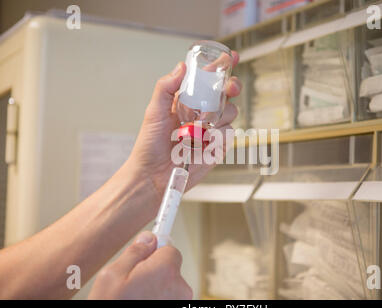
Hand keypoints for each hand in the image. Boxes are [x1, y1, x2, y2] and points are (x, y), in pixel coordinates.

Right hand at [88, 231, 191, 299]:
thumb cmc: (111, 307)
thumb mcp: (112, 275)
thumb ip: (135, 252)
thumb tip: (148, 238)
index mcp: (164, 269)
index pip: (168, 246)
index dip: (155, 247)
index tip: (168, 221)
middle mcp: (179, 285)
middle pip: (170, 265)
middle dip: (154, 268)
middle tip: (133, 281)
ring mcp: (180, 301)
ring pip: (169, 282)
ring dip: (157, 286)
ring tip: (135, 297)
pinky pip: (170, 296)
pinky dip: (159, 297)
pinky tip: (143, 302)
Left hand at [126, 51, 240, 198]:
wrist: (154, 175)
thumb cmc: (149, 145)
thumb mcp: (154, 112)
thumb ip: (166, 88)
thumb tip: (181, 66)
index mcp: (188, 101)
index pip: (208, 79)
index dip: (221, 67)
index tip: (231, 57)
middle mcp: (202, 113)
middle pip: (226, 93)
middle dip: (232, 86)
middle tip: (230, 87)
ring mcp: (212, 130)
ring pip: (231, 112)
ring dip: (220, 115)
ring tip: (199, 127)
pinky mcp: (218, 147)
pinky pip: (229, 134)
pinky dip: (219, 135)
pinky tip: (204, 142)